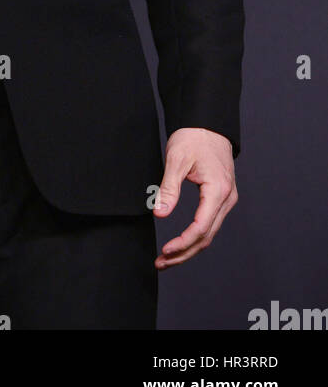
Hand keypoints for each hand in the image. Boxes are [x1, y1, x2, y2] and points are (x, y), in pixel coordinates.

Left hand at [153, 127, 237, 268]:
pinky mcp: (221, 198)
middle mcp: (227, 199)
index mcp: (218, 190)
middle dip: (184, 253)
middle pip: (207, 237)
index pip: (201, 227)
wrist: (207, 123)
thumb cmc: (193, 138)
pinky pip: (210, 224)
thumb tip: (159, 213)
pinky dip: (195, 237)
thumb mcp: (176, 160)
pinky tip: (181, 243)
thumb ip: (169, 188)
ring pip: (209, 233)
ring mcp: (226, 200)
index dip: (183, 243)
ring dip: (189, 248)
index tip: (165, 251)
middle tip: (161, 263)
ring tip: (167, 258)